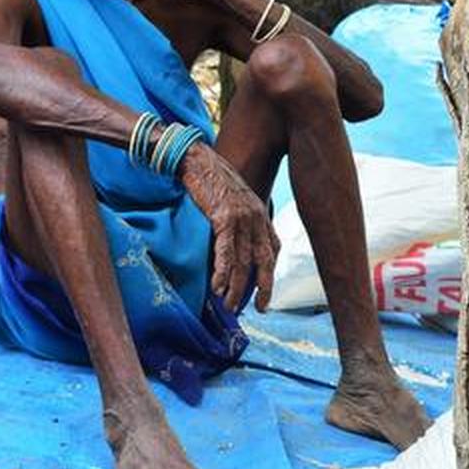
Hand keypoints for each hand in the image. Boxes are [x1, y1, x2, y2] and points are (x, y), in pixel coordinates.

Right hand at [178, 143, 278, 312]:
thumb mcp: (232, 199)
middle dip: (264, 289)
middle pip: (264, 261)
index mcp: (260, 213)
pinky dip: (222, 274)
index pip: (273, 249)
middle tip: (259, 309)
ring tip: (230, 306)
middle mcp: (256, 217)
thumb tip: (230, 242)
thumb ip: (238, 219)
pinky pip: (226, 253)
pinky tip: (217, 287)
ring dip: (237, 288)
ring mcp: (242, 218)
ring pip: (244, 262)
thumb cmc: (209, 178)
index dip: (269, 272)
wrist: (195, 159)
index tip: (264, 291)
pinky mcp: (224, 218)